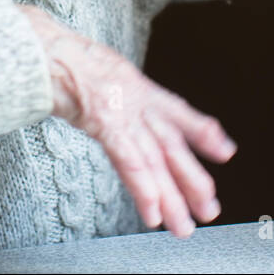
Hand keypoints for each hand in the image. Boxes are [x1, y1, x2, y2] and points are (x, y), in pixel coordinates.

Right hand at [18, 3, 237, 237]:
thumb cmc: (65, 60)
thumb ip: (112, 89)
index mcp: (138, 88)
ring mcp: (124, 113)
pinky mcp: (106, 123)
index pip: (178, 111)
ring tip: (184, 224)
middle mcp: (137, 102)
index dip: (203, 131)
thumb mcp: (100, 70)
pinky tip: (152, 212)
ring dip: (171, 196)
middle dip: (192, 179)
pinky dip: (144, 189)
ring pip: (155, 160)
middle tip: (209, 208)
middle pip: (171, 146)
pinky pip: (130, 161)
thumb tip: (107, 102)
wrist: (47, 50)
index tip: (225, 149)